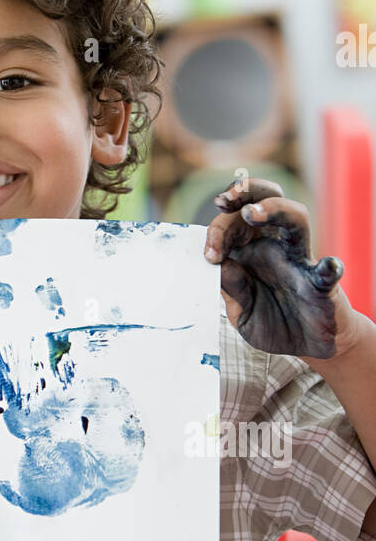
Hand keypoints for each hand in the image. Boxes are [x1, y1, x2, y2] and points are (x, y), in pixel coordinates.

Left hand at [204, 178, 355, 359]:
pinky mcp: (323, 283)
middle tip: (225, 199)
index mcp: (248, 252)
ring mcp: (300, 261)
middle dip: (243, 194)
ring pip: (295, 220)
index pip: (231, 224)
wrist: (306, 347)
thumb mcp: (242, 311)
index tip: (210, 255)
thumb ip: (232, 289)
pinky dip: (330, 267)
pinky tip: (329, 266)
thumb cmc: (271, 322)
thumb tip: (219, 265)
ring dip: (275, 210)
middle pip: (263, 203)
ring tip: (253, 212)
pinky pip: (328, 270)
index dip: (217, 232)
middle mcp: (274, 248)